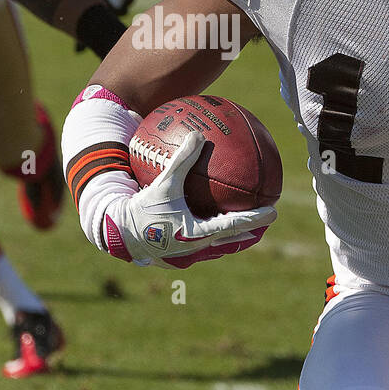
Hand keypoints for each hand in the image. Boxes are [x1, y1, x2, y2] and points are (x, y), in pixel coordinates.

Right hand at [108, 132, 275, 266]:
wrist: (114, 232)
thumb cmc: (138, 209)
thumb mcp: (162, 183)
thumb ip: (181, 160)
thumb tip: (198, 134)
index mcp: (196, 234)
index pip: (234, 225)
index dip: (255, 218)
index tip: (274, 211)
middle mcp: (195, 248)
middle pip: (232, 240)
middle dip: (251, 230)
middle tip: (269, 218)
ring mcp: (187, 254)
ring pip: (218, 246)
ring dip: (235, 236)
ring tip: (250, 226)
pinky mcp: (177, 255)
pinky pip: (202, 246)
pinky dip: (214, 236)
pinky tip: (213, 224)